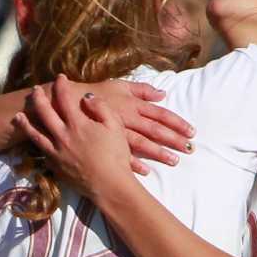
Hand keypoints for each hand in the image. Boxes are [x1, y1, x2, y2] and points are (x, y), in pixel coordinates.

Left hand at [10, 82, 135, 198]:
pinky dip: (35, 144)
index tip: (60, 77)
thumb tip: (86, 97)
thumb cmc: (116, 155)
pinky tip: (33, 140)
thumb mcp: (114, 125)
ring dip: (26, 123)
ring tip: (18, 116)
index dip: (61, 85)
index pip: (65, 98)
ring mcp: (55, 152)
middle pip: (44, 113)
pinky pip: (41, 152)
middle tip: (35, 90)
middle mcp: (62, 136)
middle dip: (38, 98)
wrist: (109, 185)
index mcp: (77, 124)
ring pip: (35, 134)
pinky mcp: (54, 166)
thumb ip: (100, 107)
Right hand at [58, 76, 192, 171]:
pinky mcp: (105, 144)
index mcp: (133, 104)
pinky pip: (122, 155)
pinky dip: (135, 164)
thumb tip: (162, 94)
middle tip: (190, 149)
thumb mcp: (118, 85)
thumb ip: (141, 89)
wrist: (65, 104)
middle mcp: (128, 118)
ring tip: (173, 161)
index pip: (160, 114)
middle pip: (155, 130)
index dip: (177, 123)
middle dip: (174, 140)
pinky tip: (147, 171)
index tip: (191, 131)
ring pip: (142, 144)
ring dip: (158, 153)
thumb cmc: (93, 93)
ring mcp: (116, 133)